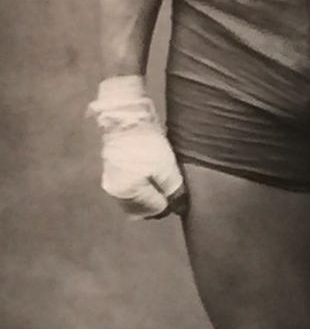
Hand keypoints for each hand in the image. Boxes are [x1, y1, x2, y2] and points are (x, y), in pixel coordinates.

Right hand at [88, 76, 187, 219]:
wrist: (126, 118)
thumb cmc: (147, 144)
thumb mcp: (166, 169)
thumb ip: (173, 191)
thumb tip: (180, 208)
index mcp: (129, 194)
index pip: (155, 210)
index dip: (169, 203)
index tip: (178, 191)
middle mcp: (116, 192)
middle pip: (142, 209)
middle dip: (158, 201)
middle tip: (172, 188)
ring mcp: (112, 182)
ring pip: (135, 200)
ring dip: (149, 196)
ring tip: (162, 180)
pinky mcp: (112, 172)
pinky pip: (129, 189)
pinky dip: (140, 187)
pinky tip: (151, 175)